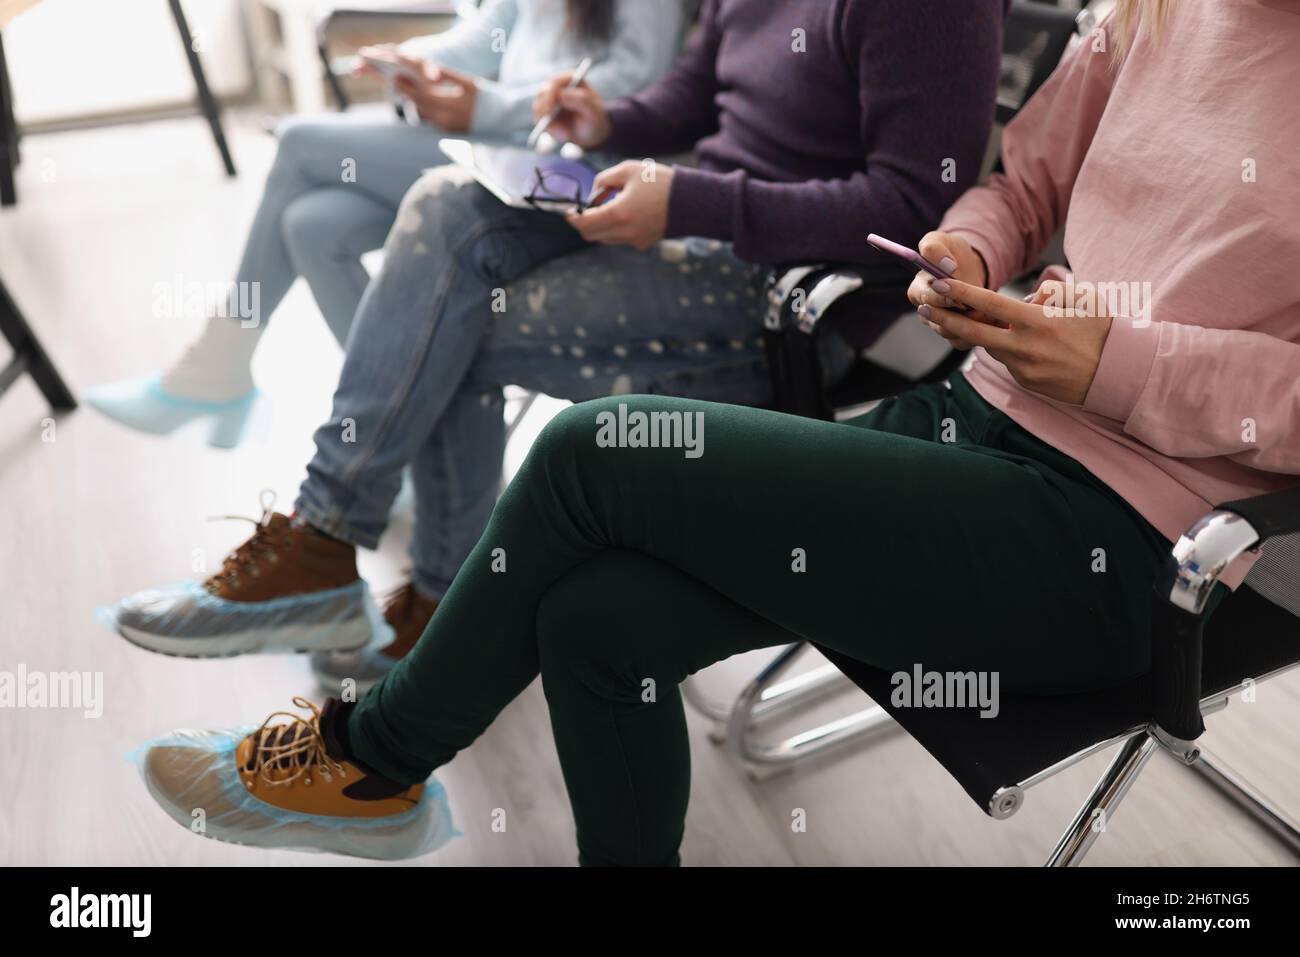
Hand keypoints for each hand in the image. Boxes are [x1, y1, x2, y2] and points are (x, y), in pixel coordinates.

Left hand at [394, 60, 477, 132]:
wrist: (500, 118)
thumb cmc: (485, 97)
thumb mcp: (468, 82)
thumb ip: (448, 75)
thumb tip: (430, 69)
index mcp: (451, 105)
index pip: (422, 95)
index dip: (407, 87)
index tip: (395, 78)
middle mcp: (446, 119)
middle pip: (420, 105)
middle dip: (407, 93)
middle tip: (396, 81)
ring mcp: (447, 127)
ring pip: (424, 113)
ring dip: (414, 101)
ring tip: (406, 89)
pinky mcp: (449, 131)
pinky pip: (431, 119)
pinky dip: (424, 108)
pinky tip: (421, 100)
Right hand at [534, 71, 611, 147]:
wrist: (590, 133)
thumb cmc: (594, 119)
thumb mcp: (593, 112)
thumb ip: (581, 100)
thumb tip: (562, 94)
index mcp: (572, 79)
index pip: (556, 82)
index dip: (550, 94)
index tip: (550, 110)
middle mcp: (558, 86)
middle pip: (542, 94)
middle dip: (546, 112)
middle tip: (552, 127)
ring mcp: (549, 98)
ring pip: (538, 108)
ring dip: (550, 124)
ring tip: (566, 136)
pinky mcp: (544, 112)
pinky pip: (539, 120)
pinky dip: (550, 130)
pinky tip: (563, 136)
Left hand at [565, 161, 672, 249]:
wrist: (691, 200)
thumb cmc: (659, 181)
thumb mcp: (628, 170)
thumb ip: (604, 180)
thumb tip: (594, 193)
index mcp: (618, 214)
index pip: (584, 223)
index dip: (572, 218)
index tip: (568, 211)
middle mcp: (624, 232)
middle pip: (592, 235)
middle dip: (584, 223)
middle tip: (586, 208)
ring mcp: (634, 241)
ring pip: (606, 238)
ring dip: (601, 225)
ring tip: (612, 205)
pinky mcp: (644, 243)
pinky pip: (622, 239)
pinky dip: (616, 229)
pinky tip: (628, 213)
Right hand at [907, 231, 989, 350]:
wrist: (968, 267)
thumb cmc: (950, 253)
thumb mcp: (940, 241)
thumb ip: (934, 248)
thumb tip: (946, 265)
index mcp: (917, 291)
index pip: (926, 301)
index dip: (942, 299)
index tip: (957, 297)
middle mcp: (926, 312)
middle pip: (939, 323)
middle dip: (960, 316)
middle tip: (979, 309)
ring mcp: (940, 326)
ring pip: (953, 334)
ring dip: (973, 325)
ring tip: (990, 314)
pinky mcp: (955, 335)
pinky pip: (964, 342)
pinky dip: (979, 335)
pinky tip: (994, 321)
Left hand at [916, 279, 1112, 404]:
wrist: (1120, 373)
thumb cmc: (1103, 330)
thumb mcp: (1082, 300)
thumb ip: (1051, 293)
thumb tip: (1029, 297)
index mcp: (1037, 321)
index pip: (988, 304)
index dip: (960, 293)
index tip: (939, 284)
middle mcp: (1025, 346)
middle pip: (973, 332)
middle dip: (945, 319)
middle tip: (924, 308)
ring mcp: (1024, 368)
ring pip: (992, 347)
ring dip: (987, 335)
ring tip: (1001, 324)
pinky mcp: (1027, 383)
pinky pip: (1010, 362)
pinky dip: (1012, 352)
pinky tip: (1034, 349)